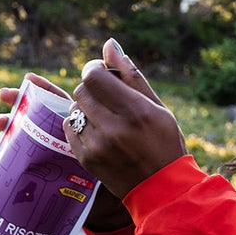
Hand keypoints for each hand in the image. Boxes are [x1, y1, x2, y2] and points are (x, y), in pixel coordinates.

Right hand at [0, 73, 133, 231]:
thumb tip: (109, 43)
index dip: (41, 88)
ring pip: (24, 138)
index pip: (57, 101)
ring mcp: (54, 157)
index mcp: (81, 122)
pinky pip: (18, 165)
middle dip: (17, 105)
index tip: (28, 80)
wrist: (137, 194)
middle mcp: (65, 138)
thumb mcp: (133, 112)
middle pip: (35, 117)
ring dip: (5, 129)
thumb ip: (124, 79)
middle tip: (2, 96)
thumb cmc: (139, 151)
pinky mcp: (46, 176)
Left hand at [65, 39, 187, 196]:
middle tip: (104, 96)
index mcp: (135, 112)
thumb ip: (131, 75)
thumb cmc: (164, 143)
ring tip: (103, 117)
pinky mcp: (87, 160)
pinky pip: (70, 130)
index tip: (102, 73)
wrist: (162, 189)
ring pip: (74, 110)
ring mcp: (98, 147)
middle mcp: (114, 129)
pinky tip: (97, 132)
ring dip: (85, 108)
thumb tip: (109, 45)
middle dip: (90, 88)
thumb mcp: (157, 107)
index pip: (94, 77)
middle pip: (81, 91)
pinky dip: (80, 126)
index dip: (95, 70)